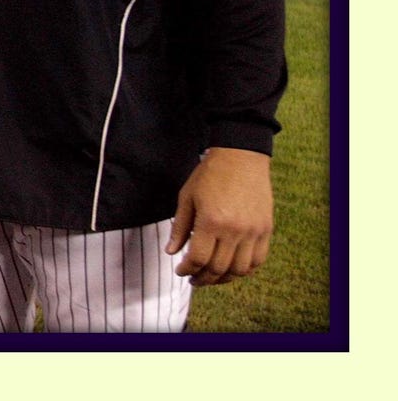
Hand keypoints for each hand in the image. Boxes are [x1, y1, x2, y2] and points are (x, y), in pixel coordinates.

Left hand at [166, 146, 272, 285]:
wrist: (241, 157)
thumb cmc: (209, 175)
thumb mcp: (187, 197)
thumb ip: (180, 227)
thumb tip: (171, 252)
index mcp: (211, 221)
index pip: (198, 258)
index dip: (187, 269)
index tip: (180, 270)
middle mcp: (234, 230)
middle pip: (218, 268)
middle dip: (203, 278)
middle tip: (193, 279)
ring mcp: (253, 232)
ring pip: (239, 269)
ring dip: (224, 278)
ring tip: (211, 277)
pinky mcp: (266, 230)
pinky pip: (258, 260)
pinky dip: (245, 270)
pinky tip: (233, 269)